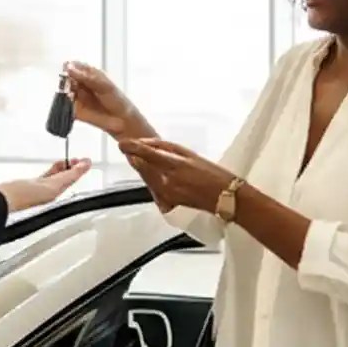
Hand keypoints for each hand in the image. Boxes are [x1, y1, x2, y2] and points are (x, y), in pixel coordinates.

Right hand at [0, 159, 91, 212]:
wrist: (4, 199)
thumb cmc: (22, 195)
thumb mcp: (50, 183)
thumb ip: (68, 174)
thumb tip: (84, 166)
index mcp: (55, 192)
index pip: (73, 179)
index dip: (81, 169)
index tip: (87, 161)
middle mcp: (50, 191)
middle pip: (67, 178)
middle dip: (74, 168)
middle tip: (80, 160)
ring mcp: (40, 188)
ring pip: (57, 177)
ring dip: (64, 168)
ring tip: (70, 161)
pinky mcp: (31, 185)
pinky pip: (47, 177)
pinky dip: (52, 171)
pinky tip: (53, 168)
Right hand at [63, 61, 155, 140]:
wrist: (122, 120)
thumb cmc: (117, 100)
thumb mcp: (103, 86)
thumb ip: (86, 78)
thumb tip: (69, 68)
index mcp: (89, 74)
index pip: (74, 65)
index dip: (69, 66)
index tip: (67, 69)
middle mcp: (80, 84)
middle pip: (66, 77)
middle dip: (64, 80)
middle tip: (70, 84)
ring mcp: (76, 97)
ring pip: (63, 91)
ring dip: (63, 92)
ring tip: (71, 95)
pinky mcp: (74, 110)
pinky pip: (63, 106)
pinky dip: (63, 106)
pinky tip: (68, 105)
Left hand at [117, 139, 236, 212]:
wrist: (225, 197)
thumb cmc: (213, 173)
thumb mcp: (191, 155)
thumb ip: (169, 149)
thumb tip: (150, 145)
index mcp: (175, 166)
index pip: (148, 154)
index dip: (133, 148)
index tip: (122, 144)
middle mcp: (167, 181)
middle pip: (143, 167)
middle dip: (135, 157)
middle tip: (127, 148)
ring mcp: (166, 194)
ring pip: (147, 178)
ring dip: (141, 168)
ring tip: (136, 158)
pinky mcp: (168, 203)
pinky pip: (154, 189)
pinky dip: (150, 180)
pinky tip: (151, 174)